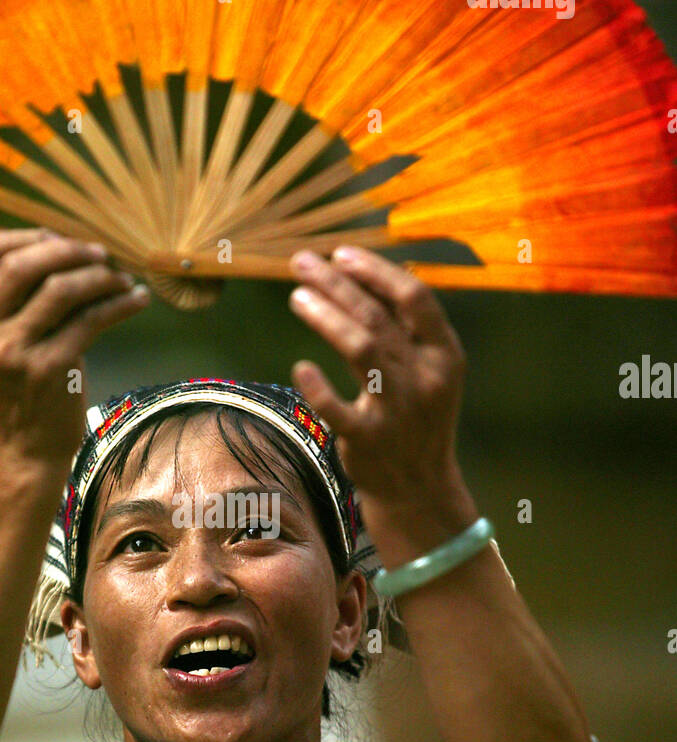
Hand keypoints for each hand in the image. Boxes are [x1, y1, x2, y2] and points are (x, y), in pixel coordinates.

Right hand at [0, 229, 148, 466]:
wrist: (23, 454)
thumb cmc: (18, 394)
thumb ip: (8, 303)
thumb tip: (58, 246)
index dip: (21, 235)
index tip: (56, 239)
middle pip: (23, 263)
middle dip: (68, 249)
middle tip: (100, 254)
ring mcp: (14, 351)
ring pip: (61, 288)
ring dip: (100, 276)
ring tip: (122, 279)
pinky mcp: (50, 369)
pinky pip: (92, 320)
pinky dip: (120, 304)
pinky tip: (137, 300)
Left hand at [287, 246, 477, 564]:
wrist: (419, 488)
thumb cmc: (417, 417)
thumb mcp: (431, 371)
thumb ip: (409, 329)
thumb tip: (371, 271)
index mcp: (445, 355)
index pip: (415, 298)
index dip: (376, 271)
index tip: (342, 253)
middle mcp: (425, 378)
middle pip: (378, 317)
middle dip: (337, 284)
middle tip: (301, 262)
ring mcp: (397, 409)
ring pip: (360, 350)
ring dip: (325, 317)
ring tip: (297, 296)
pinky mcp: (368, 440)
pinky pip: (337, 409)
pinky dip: (317, 387)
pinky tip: (301, 367)